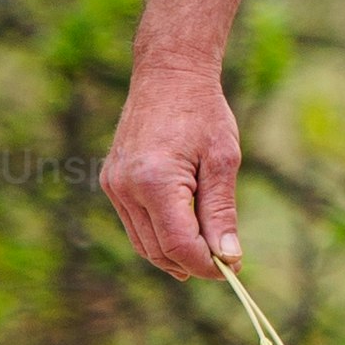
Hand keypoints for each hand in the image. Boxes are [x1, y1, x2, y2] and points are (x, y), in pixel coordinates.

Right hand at [103, 66, 245, 278]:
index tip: (233, 269)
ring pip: (143, 243)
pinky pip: (135, 224)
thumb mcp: (223, 161)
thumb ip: (222, 212)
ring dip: (174, 255)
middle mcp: (126, 187)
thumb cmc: (203, 113)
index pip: (179, 244)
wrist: (168, 76)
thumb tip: (229, 258)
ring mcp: (114, 186)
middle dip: (192, 264)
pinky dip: (159, 236)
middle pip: (158, 250)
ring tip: (208, 255)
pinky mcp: (112, 182)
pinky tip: (186, 234)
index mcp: (155, 181)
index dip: (206, 264)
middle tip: (226, 264)